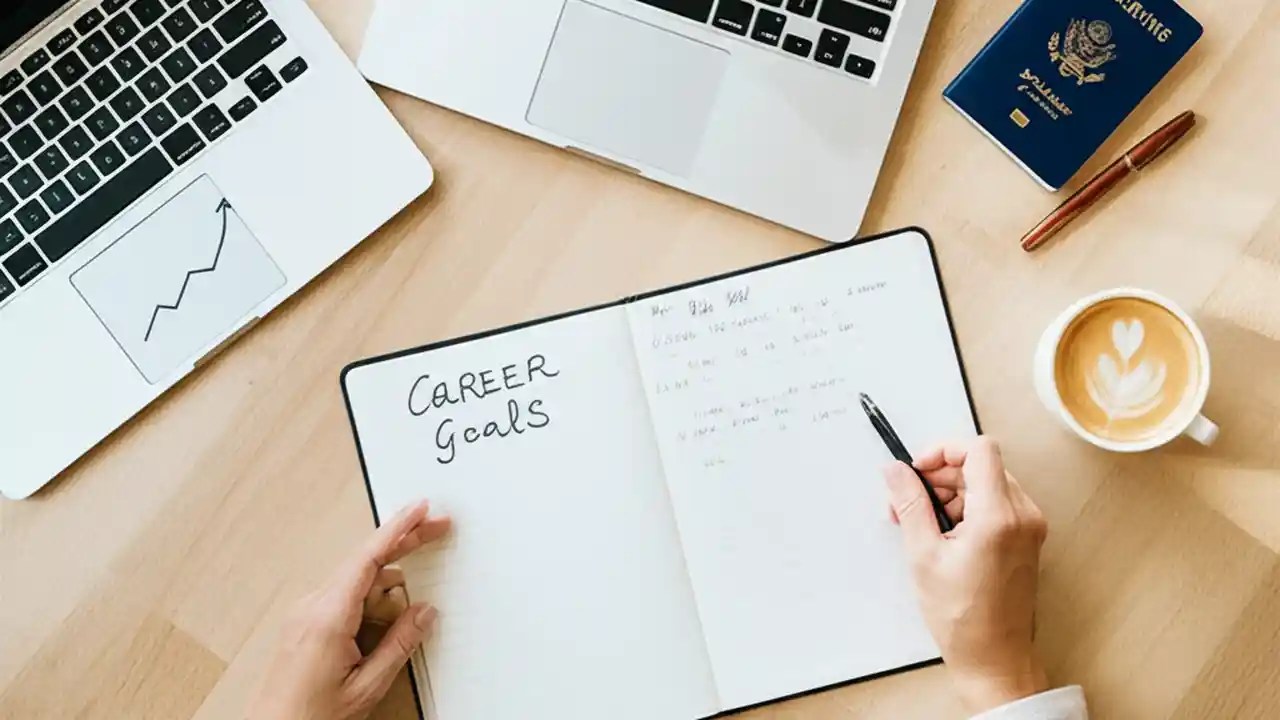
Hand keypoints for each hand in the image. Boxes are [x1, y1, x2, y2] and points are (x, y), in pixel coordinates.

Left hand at [248, 501, 451, 719]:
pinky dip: (372, 600)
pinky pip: (344, 598)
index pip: (368, 558)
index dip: (398, 529)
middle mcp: (312, 607)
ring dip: (389, 584)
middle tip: (436, 527)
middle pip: (365, 561)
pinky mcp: (305, 624)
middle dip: (403, 542)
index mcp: (328, 617)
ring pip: (357, 581)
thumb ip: (399, 645)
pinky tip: (387, 621)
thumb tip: (424, 612)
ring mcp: (306, 614)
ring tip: (412, 609)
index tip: (419, 509)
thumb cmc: (309, 717)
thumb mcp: (367, 686)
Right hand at [883, 437, 1048, 713]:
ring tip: (921, 523)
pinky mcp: (1026, 537)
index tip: (918, 469)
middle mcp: (1022, 515)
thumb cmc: (963, 618)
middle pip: (980, 465)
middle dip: (940, 476)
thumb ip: (910, 504)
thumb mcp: (924, 555)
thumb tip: (895, 471)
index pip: (978, 450)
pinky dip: (967, 507)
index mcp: (999, 516)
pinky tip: (943, 533)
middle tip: (908, 501)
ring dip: (950, 492)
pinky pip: (995, 503)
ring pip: (986, 482)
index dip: (943, 451)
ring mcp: (1028, 526)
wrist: (995, 657)